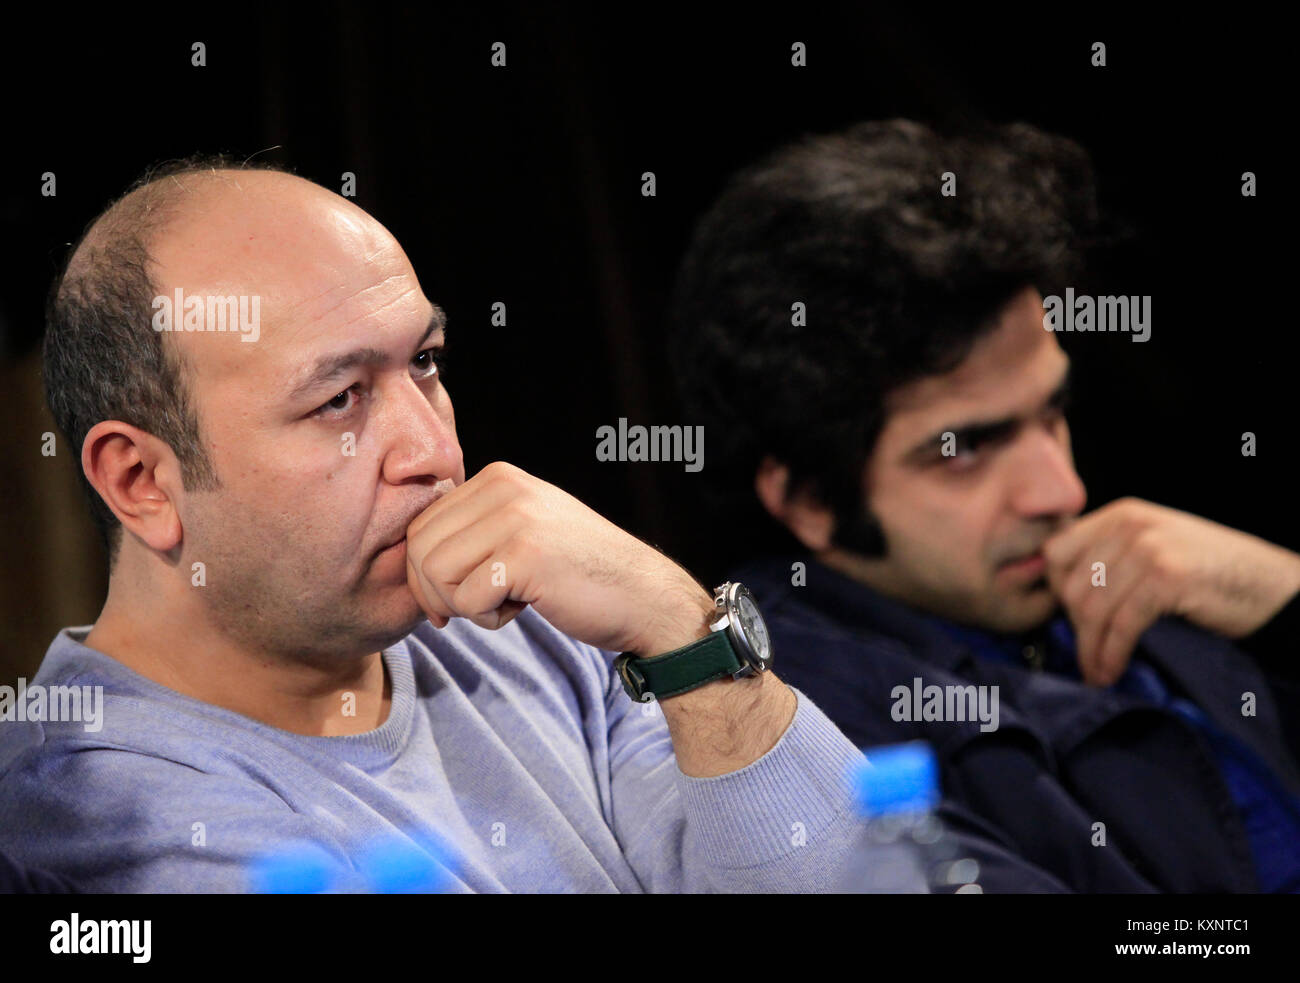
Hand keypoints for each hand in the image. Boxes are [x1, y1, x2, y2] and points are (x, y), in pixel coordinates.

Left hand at [403, 461, 713, 656]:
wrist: (643, 595)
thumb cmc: (578, 573)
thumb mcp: (523, 531)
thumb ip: (475, 529)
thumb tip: (406, 556)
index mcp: (498, 477)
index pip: (422, 523)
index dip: (424, 572)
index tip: (451, 600)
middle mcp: (504, 487)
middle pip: (419, 547)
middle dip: (435, 592)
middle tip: (473, 610)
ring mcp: (516, 518)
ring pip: (435, 573)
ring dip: (461, 605)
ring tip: (504, 604)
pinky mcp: (526, 555)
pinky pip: (466, 599)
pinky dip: (488, 619)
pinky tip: (524, 609)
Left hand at [1042, 497, 1299, 685]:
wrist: (1273, 586)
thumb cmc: (1212, 574)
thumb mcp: (1154, 549)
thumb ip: (1112, 559)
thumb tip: (1062, 598)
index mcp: (1121, 515)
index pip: (1056, 553)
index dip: (1056, 593)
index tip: (1069, 623)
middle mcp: (1130, 525)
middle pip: (1071, 585)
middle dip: (1074, 628)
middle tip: (1086, 656)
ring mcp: (1149, 548)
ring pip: (1093, 608)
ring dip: (1090, 650)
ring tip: (1097, 674)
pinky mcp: (1167, 577)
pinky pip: (1121, 623)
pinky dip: (1111, 653)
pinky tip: (1112, 671)